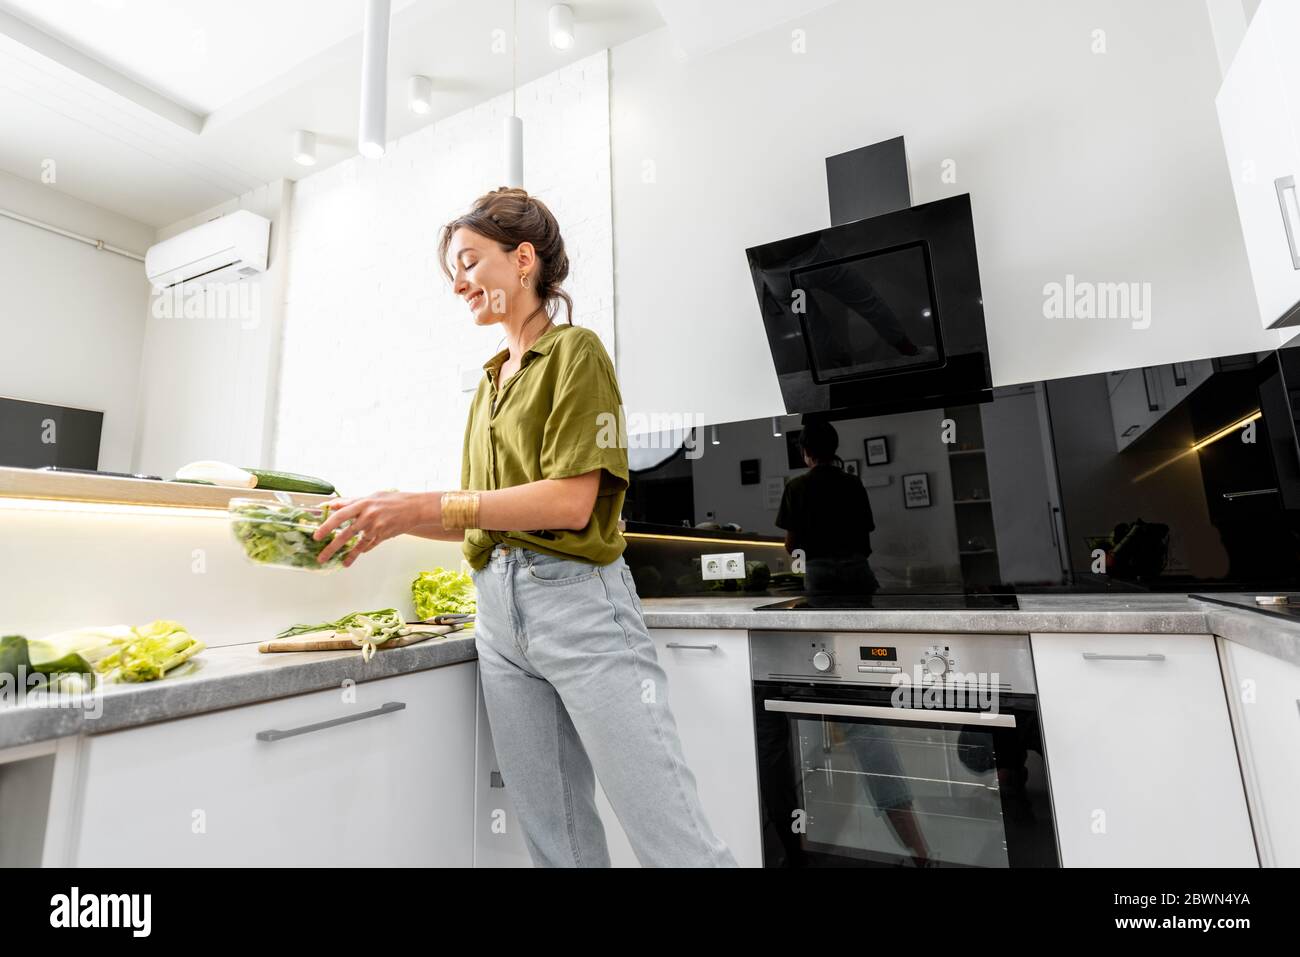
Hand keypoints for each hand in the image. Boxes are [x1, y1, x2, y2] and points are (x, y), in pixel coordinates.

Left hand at [312, 491, 430, 567]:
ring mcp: (377, 527)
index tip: (317, 535)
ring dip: (347, 555)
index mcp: (363, 504)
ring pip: (358, 544)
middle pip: (346, 533)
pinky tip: (354, 556)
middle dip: (331, 547)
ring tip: (339, 562)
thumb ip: (350, 501)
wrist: (415, 508)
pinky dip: (361, 550)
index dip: (327, 526)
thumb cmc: (391, 500)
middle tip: (321, 557)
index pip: (340, 515)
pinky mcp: (384, 535)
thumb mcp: (370, 496)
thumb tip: (331, 504)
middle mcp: (369, 516)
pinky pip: (369, 545)